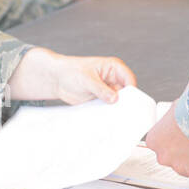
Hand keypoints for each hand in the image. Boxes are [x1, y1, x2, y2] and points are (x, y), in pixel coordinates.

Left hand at [5, 47, 135, 105]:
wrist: (57, 79)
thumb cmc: (71, 71)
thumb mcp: (86, 79)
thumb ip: (100, 89)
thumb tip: (114, 98)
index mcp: (114, 67)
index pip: (129, 79)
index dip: (131, 91)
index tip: (129, 103)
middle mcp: (114, 79)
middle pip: (127, 93)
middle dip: (125, 103)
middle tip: (123, 114)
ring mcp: (108, 90)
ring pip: (119, 102)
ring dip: (117, 110)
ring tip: (115, 118)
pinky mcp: (102, 100)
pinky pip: (109, 108)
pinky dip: (109, 114)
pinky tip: (108, 120)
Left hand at [144, 101, 188, 180]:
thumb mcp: (173, 110)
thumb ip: (171, 120)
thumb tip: (176, 116)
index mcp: (154, 141)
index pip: (161, 148)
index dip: (173, 143)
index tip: (181, 139)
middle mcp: (162, 156)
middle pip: (172, 160)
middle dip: (181, 154)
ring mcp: (179, 166)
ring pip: (185, 169)